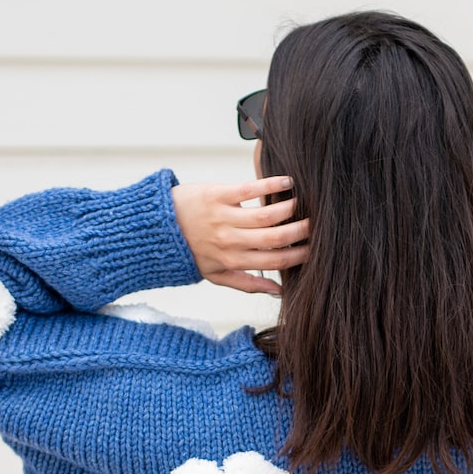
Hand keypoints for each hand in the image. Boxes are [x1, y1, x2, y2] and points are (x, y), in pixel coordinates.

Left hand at [171, 176, 309, 296]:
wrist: (158, 227)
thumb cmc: (189, 252)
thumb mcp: (215, 275)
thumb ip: (247, 283)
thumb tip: (278, 291)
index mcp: (232, 260)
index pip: (273, 260)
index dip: (297, 255)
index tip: (313, 250)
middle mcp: (230, 240)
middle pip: (274, 238)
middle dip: (299, 232)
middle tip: (314, 225)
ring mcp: (224, 216)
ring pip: (266, 214)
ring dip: (289, 209)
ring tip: (302, 204)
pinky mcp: (217, 194)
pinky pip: (249, 189)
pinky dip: (271, 184)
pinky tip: (288, 182)